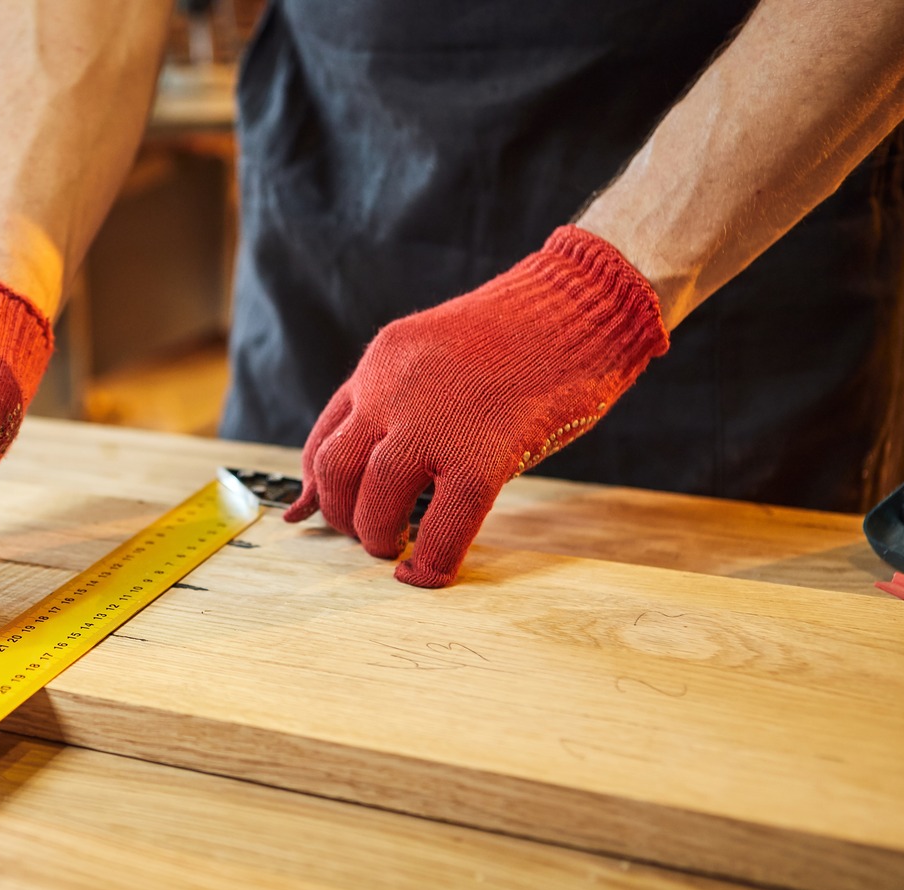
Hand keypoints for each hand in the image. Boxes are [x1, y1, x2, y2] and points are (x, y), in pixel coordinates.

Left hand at [284, 226, 669, 586]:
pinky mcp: (483, 453)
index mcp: (381, 363)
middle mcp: (391, 390)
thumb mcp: (440, 352)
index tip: (332, 513)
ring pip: (374, 502)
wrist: (585, 302)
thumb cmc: (525, 331)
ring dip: (378, 538)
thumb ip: (402, 400)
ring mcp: (434, 422)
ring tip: (398, 549)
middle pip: (335, 473)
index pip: (324, 439)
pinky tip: (431, 574)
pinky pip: (444, 526)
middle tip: (371, 535)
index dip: (319, 489)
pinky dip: (432, 562)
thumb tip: (379, 462)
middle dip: (343, 517)